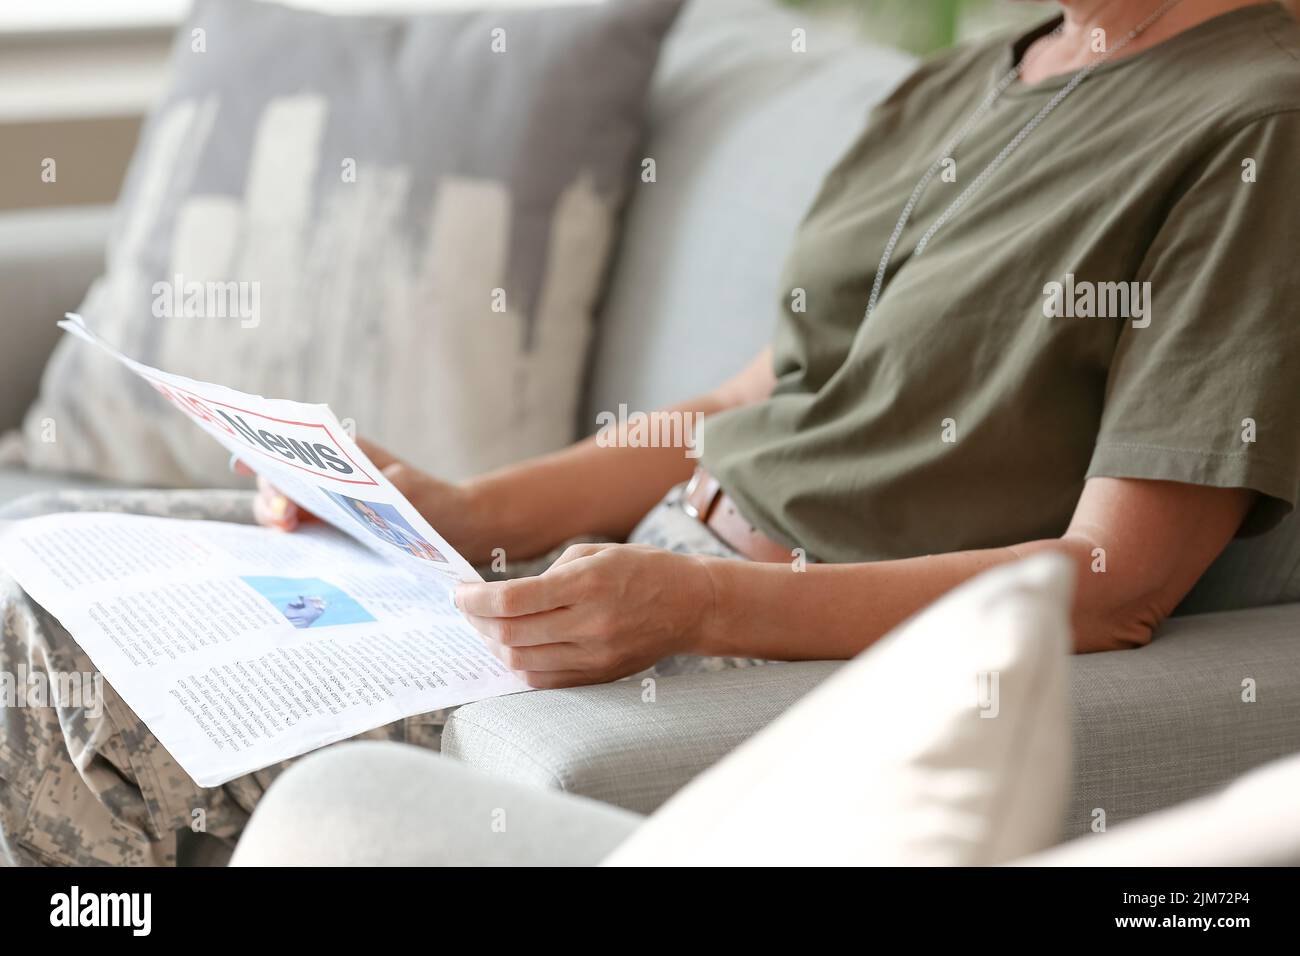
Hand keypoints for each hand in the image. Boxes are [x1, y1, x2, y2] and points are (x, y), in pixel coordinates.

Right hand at [240, 438, 489, 558]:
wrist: (456, 530)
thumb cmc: (432, 503)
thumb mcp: (406, 492)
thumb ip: (372, 488)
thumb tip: (338, 483)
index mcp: (343, 454)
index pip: (293, 449)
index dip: (263, 453)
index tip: (243, 462)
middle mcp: (329, 476)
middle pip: (279, 480)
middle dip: (270, 494)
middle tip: (283, 516)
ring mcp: (327, 503)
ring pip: (283, 507)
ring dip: (274, 516)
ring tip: (285, 527)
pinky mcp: (332, 530)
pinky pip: (300, 531)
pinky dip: (287, 537)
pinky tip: (286, 545)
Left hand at [454, 543, 716, 687]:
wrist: (691, 605)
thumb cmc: (641, 569)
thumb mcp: (594, 553)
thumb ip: (548, 575)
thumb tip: (503, 598)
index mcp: (588, 584)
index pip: (512, 600)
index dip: (474, 599)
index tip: (459, 593)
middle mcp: (590, 623)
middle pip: (509, 635)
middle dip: (476, 622)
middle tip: (467, 609)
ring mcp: (595, 655)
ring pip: (521, 662)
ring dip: (494, 646)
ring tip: (487, 628)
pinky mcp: (598, 676)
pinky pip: (543, 679)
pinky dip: (519, 664)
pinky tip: (513, 647)